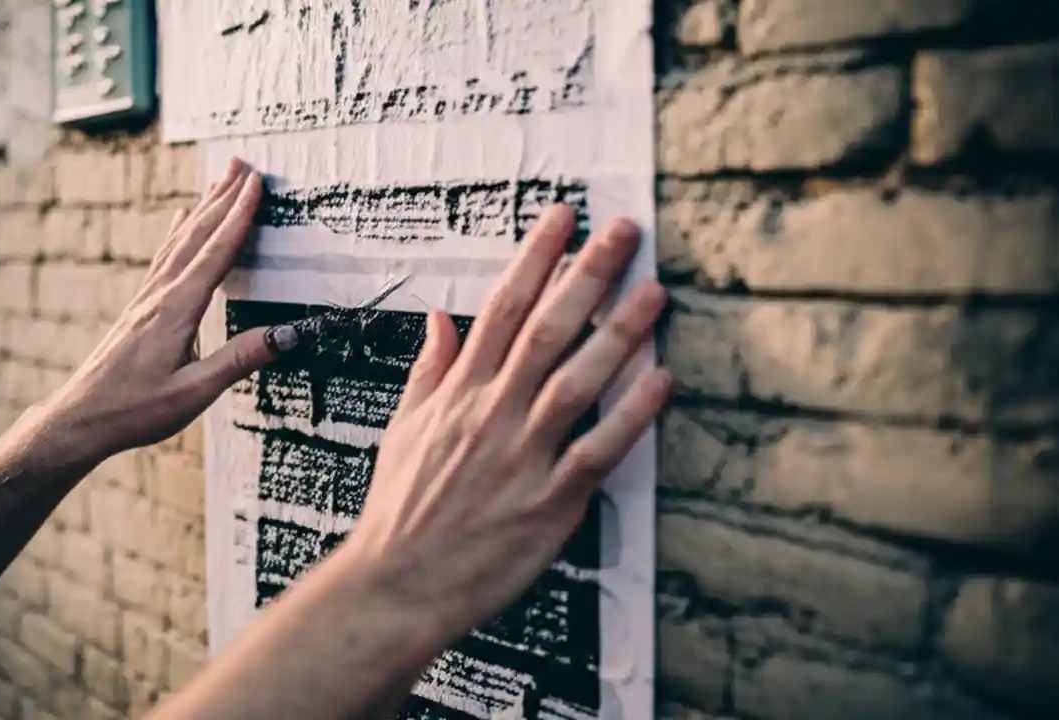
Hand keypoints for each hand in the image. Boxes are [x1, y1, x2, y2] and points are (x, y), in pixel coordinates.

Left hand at [29, 157, 269, 468]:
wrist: (80, 418)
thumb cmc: (136, 410)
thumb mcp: (196, 392)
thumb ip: (242, 359)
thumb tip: (290, 333)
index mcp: (176, 310)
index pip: (216, 253)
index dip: (240, 216)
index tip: (257, 183)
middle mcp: (159, 295)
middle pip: (197, 235)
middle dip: (222, 197)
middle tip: (243, 163)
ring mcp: (146, 299)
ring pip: (180, 240)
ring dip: (203, 208)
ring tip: (220, 180)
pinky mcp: (139, 308)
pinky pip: (165, 256)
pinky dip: (180, 231)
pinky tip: (181, 220)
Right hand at [341, 205, 669, 646]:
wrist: (397, 583)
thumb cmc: (401, 508)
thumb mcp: (403, 428)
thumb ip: (429, 370)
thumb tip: (440, 317)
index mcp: (459, 393)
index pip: (501, 308)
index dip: (534, 257)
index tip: (563, 218)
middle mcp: (492, 414)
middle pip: (547, 330)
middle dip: (586, 275)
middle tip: (622, 232)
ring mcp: (523, 456)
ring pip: (577, 381)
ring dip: (619, 333)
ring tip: (654, 291)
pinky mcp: (549, 502)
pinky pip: (597, 450)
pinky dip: (630, 415)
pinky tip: (661, 380)